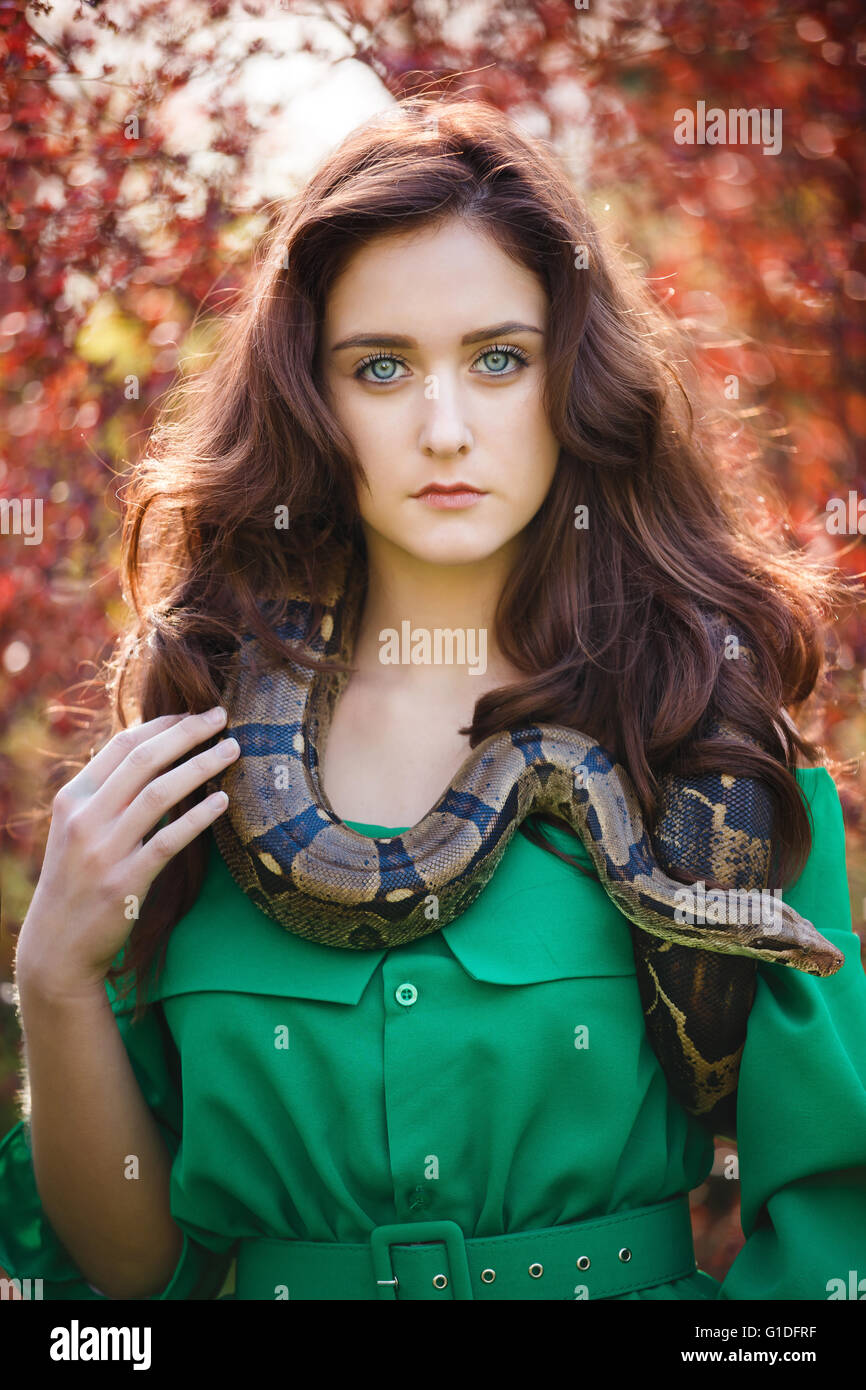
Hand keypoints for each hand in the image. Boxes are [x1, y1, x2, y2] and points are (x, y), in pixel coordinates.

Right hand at [15, 708, 238, 996]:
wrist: (57, 945)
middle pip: (144, 759)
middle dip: (188, 732)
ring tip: (232, 751)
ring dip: (201, 765)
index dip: (162, 724)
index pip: (121, 745)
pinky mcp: (125, 882)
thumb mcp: (76, 830)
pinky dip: (200, 817)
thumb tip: (150, 754)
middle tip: (222, 717)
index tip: (195, 712)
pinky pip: (170, 839)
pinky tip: (224, 801)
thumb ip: (105, 794)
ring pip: (160, 792)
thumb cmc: (75, 881)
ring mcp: (104, 850)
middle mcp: (85, 818)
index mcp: (72, 799)